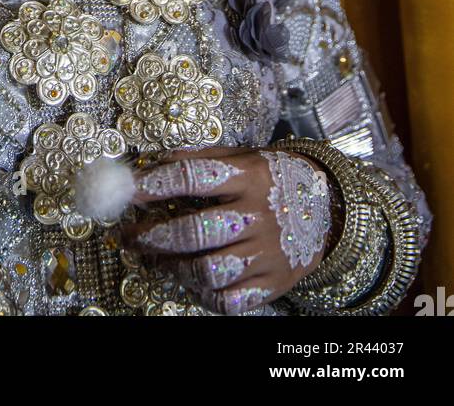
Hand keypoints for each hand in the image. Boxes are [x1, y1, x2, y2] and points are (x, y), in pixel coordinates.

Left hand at [122, 146, 331, 314]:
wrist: (328, 209)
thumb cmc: (272, 179)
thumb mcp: (242, 156)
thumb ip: (200, 158)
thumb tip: (154, 161)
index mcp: (248, 176)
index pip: (193, 177)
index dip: (156, 184)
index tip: (129, 192)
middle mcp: (257, 215)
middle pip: (196, 230)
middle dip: (154, 236)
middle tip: (130, 237)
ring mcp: (266, 253)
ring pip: (210, 270)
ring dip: (175, 268)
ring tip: (159, 261)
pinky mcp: (273, 283)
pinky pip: (230, 300)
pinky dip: (203, 295)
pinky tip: (191, 281)